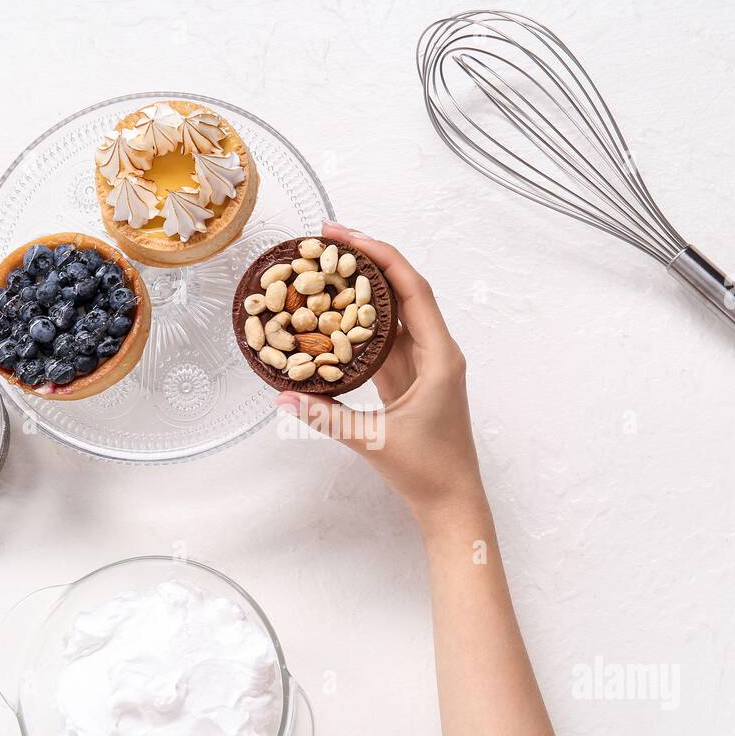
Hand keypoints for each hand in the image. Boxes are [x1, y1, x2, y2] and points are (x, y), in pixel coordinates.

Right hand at [276, 222, 484, 522]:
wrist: (452, 501)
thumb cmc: (428, 471)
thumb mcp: (372, 441)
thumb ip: (326, 417)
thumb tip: (282, 398)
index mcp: (440, 356)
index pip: (411, 289)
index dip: (380, 255)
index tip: (346, 235)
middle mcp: (436, 352)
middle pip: (403, 290)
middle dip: (366, 260)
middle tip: (327, 239)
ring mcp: (425, 364)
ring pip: (393, 313)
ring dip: (363, 288)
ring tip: (326, 265)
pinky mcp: (410, 379)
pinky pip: (385, 339)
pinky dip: (361, 322)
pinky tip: (334, 310)